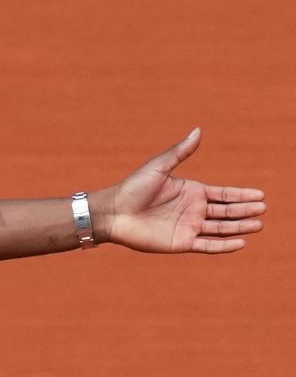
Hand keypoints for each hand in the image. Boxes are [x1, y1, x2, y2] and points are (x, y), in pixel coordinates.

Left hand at [104, 128, 266, 253]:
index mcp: (191, 191)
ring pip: (221, 228)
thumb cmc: (132, 188)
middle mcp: (193, 209)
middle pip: (226, 211)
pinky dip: (224, 246)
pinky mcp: (181, 243)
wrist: (113, 213)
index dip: (241, 195)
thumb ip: (180, 152)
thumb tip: (198, 130)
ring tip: (258, 225)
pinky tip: (240, 243)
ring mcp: (188, 227)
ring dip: (239, 227)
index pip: (223, 194)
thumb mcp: (159, 167)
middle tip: (263, 209)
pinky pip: (207, 245)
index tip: (260, 195)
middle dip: (245, 210)